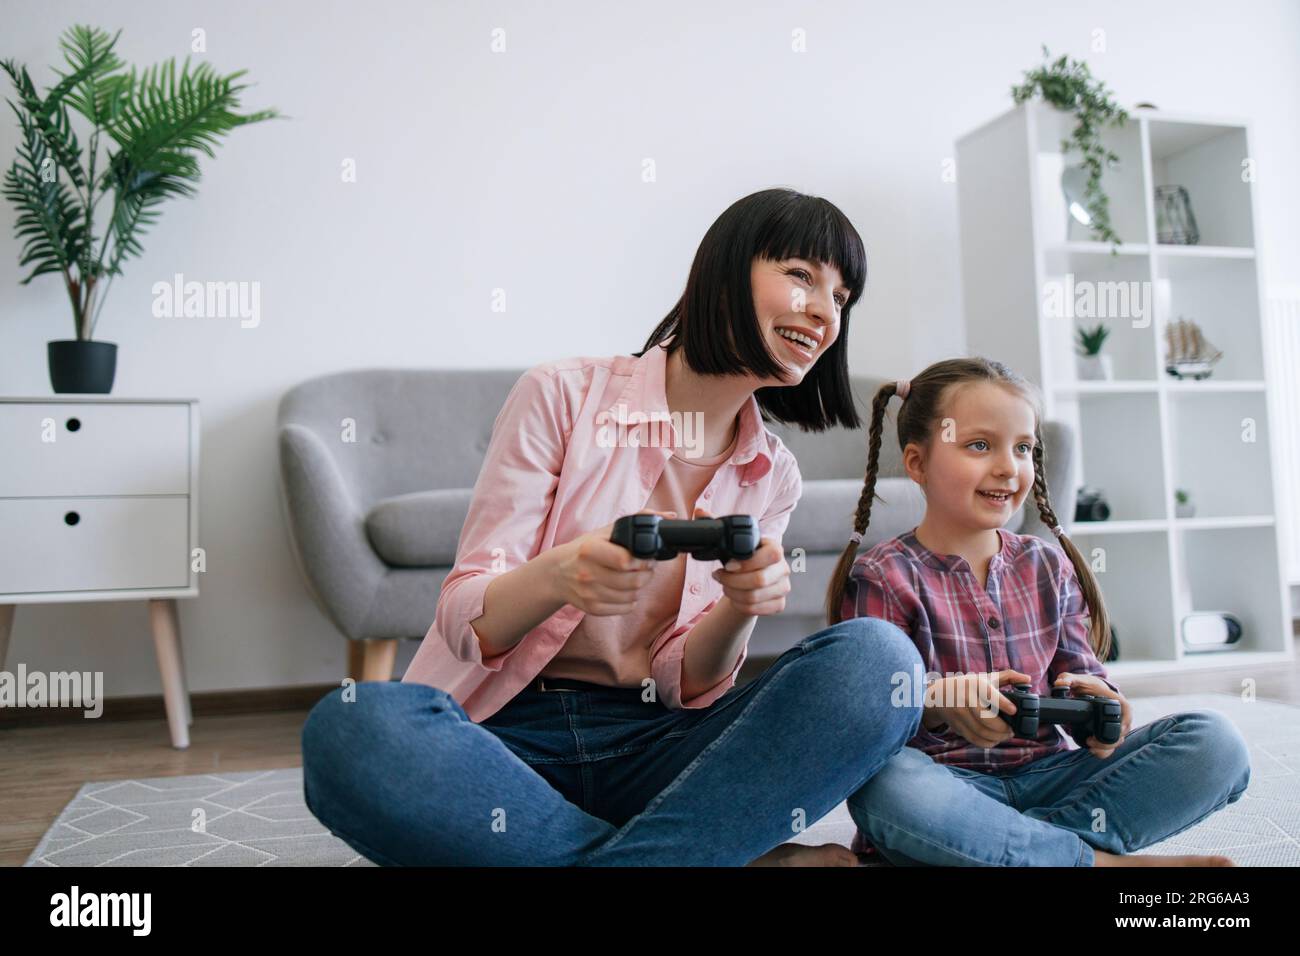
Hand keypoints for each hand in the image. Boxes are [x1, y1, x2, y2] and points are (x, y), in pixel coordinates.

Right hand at [551, 509, 674, 615]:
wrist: (558, 573)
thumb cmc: (586, 549)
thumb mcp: (606, 530)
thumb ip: (638, 520)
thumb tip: (669, 517)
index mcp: (590, 549)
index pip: (625, 561)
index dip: (643, 560)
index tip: (646, 556)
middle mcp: (587, 573)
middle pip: (634, 581)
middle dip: (646, 573)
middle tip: (645, 567)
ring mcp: (588, 593)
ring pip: (632, 596)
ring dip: (639, 586)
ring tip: (634, 576)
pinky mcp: (591, 608)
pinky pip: (625, 608)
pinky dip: (630, 600)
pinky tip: (624, 589)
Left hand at [698, 507, 789, 616]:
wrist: (748, 582)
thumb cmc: (739, 560)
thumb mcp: (729, 544)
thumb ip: (715, 526)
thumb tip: (699, 511)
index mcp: (775, 548)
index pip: (770, 556)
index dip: (745, 563)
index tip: (727, 565)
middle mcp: (783, 568)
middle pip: (759, 580)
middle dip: (732, 581)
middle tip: (719, 577)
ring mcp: (783, 588)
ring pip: (754, 597)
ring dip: (732, 593)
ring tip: (726, 586)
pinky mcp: (779, 604)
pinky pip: (756, 610)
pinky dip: (739, 605)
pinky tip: (735, 597)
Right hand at [924, 669, 1032, 748]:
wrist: (938, 695)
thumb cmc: (967, 685)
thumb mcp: (985, 678)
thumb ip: (1008, 676)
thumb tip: (1028, 678)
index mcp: (975, 684)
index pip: (989, 694)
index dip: (1003, 704)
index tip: (1014, 711)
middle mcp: (965, 698)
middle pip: (986, 719)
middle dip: (1003, 728)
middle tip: (1012, 730)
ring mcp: (959, 713)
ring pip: (981, 732)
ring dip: (998, 738)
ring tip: (1006, 735)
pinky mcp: (957, 726)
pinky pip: (974, 739)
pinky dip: (987, 743)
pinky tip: (995, 740)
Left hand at [1054, 672, 1130, 758]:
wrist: (1087, 689)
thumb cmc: (1085, 685)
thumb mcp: (1075, 680)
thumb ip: (1067, 679)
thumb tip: (1060, 683)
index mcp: (1114, 699)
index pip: (1127, 709)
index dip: (1126, 720)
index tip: (1118, 729)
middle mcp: (1118, 713)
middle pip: (1123, 730)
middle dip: (1110, 741)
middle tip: (1091, 741)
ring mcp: (1115, 725)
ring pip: (1118, 741)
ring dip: (1106, 748)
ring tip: (1090, 746)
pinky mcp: (1108, 733)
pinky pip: (1110, 746)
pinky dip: (1103, 751)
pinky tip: (1092, 750)